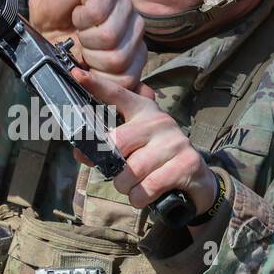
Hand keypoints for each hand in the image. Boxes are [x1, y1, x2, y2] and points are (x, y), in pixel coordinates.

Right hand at [29, 0, 155, 99]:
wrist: (45, 16)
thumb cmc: (66, 44)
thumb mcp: (88, 72)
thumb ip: (117, 84)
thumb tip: (149, 97)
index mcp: (135, 50)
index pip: (127, 78)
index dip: (100, 79)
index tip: (87, 67)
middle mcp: (135, 27)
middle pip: (118, 59)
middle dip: (90, 57)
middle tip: (82, 45)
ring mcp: (125, 6)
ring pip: (109, 37)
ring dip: (85, 37)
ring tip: (80, 30)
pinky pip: (96, 14)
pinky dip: (79, 17)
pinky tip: (78, 14)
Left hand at [71, 66, 218, 217]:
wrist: (196, 179)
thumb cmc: (156, 162)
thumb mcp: (133, 150)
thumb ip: (107, 148)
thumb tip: (82, 152)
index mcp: (143, 111)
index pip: (118, 95)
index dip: (97, 86)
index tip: (77, 74)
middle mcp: (159, 120)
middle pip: (119, 142)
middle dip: (113, 167)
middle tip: (119, 176)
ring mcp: (175, 140)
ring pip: (132, 170)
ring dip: (126, 187)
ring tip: (134, 188)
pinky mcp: (187, 162)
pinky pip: (149, 187)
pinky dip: (140, 198)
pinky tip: (146, 196)